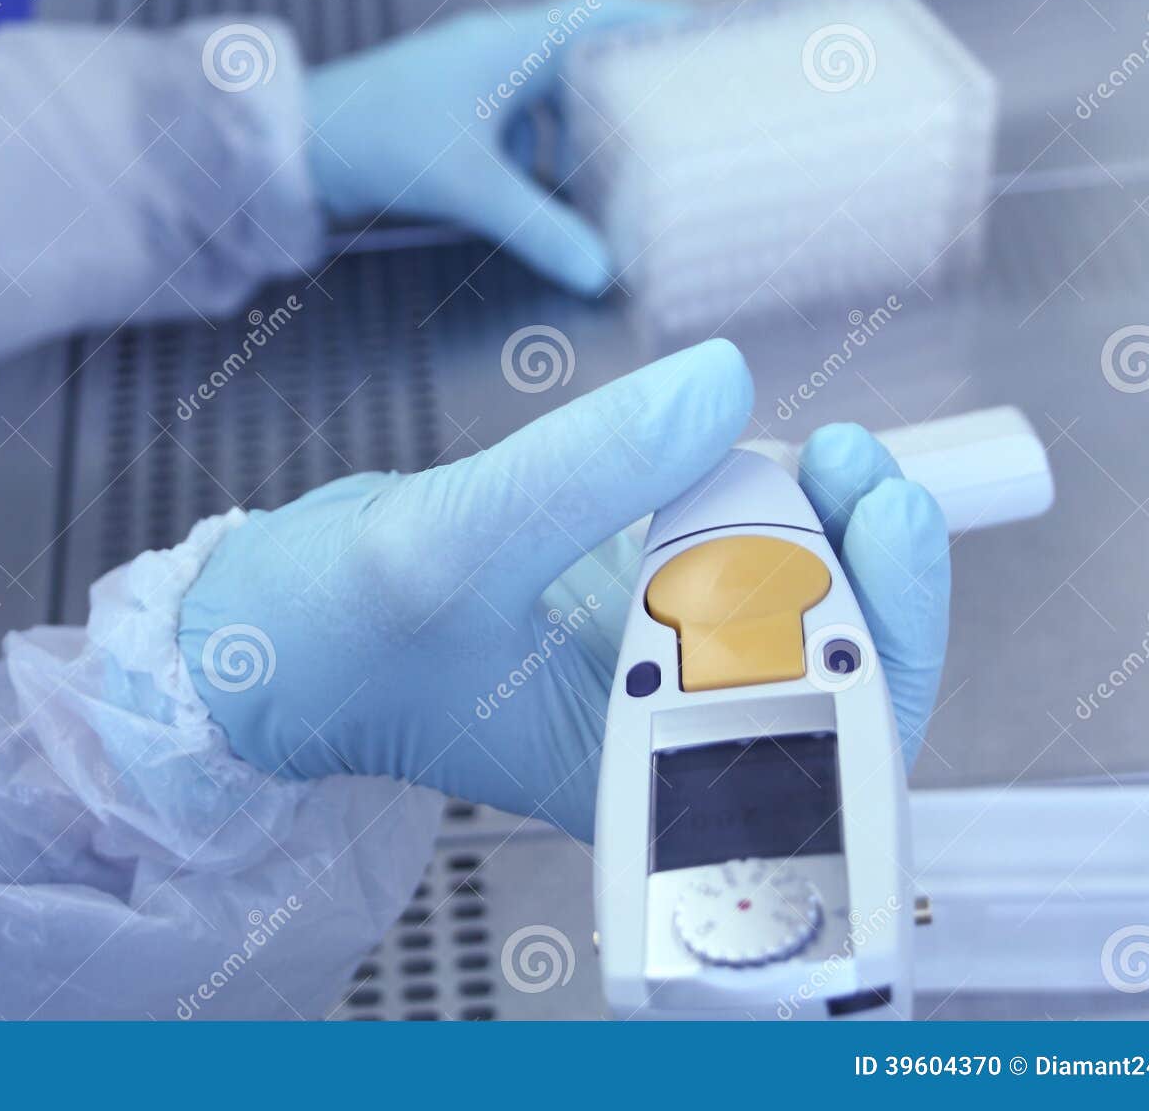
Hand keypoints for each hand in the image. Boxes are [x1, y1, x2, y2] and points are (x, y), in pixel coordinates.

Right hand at [179, 340, 949, 840]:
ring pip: (784, 600)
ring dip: (812, 520)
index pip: (820, 740)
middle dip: (866, 563)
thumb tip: (725, 381)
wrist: (261, 628)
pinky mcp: (622, 601)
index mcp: (637, 767)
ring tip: (799, 451)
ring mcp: (644, 660)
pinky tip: (722, 449)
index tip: (880, 517)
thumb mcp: (446, 544)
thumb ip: (583, 469)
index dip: (887, 637)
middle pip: (830, 668)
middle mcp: (660, 722)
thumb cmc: (326, 638)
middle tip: (855, 463)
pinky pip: (719, 550)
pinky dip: (741, 495)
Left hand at [304, 0, 682, 294]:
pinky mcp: (451, 114)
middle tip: (680, 119)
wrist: (297, 144)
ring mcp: (471, 81)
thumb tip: (601, 272)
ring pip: (550, 94)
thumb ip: (539, 230)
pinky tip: (552, 189)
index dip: (659, 29)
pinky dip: (543, 149)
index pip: (605, 20)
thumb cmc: (378, 139)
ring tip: (627, 162)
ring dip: (584, 126)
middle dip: (631, 88)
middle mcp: (497, 52)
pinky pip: (517, 122)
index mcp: (513, 45)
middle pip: (585, 58)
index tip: (710, 46)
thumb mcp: (470, 188)